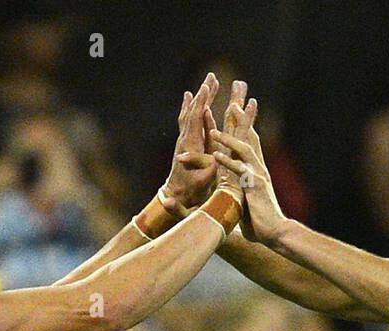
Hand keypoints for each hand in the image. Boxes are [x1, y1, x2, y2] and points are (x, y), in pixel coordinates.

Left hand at [163, 72, 219, 209]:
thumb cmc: (192, 191)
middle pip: (193, 111)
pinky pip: (190, 121)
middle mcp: (186, 139)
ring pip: (192, 114)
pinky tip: (196, 101)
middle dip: (203, 94)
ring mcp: (185, 140)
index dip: (202, 102)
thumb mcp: (201, 181)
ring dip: (200, 98)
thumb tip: (206, 157)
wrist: (177, 196)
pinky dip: (194, 109)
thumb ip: (202, 166)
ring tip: (208, 83)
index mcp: (191, 145)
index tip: (207, 86)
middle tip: (211, 76)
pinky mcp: (187, 143)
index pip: (196, 119)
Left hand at [209, 94, 286, 244]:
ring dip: (227, 138)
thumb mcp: (246, 200)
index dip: (242, 124)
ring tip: (212, 130)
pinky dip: (228, 162)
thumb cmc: (259, 222)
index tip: (234, 107)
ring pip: (243, 149)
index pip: (248, 141)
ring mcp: (257, 175)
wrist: (274, 233)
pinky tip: (217, 155)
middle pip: (249, 137)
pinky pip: (239, 171)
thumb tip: (233, 187)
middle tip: (233, 99)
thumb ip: (239, 189)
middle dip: (241, 118)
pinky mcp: (255, 187)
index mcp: (254, 170)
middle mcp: (257, 168)